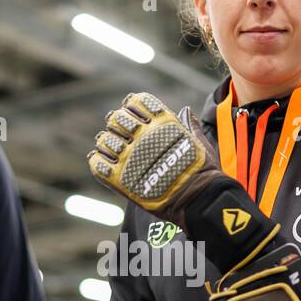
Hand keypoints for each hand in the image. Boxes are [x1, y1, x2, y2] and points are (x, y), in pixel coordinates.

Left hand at [90, 94, 278, 276]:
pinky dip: (98, 162)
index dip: (132, 106)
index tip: (134, 115)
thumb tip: (184, 112)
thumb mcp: (199, 142)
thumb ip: (188, 126)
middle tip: (122, 135)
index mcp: (161, 122)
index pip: (136, 101)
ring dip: (106, 143)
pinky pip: (97, 164)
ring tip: (115, 152)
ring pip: (103, 139)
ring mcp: (130, 157)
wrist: (198, 199)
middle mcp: (143, 136)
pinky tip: (107, 165)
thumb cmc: (203, 172)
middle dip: (117, 124)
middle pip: (116, 118)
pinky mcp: (121, 179)